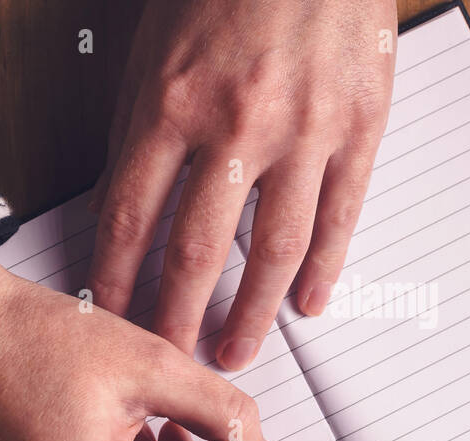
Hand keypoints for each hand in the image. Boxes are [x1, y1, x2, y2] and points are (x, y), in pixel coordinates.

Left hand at [87, 0, 395, 367]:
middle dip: (178, 316)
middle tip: (170, 358)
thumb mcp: (151, 53)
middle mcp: (238, 126)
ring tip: (235, 353)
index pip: (131, 220)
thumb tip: (107, 211)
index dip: (117, 281)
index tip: (109, 321)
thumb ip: (130, 135)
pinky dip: (326, 268)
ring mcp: (305, 129)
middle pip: (199, 250)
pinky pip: (341, 214)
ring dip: (251, 312)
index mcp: (173, 106)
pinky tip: (309, 305)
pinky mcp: (361, 125)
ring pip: (276, 248)